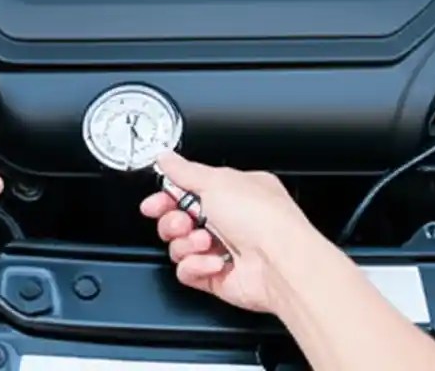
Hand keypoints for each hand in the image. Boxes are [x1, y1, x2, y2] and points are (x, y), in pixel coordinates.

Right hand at [140, 152, 318, 313]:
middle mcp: (229, 220)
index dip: (166, 197)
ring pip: (179, 246)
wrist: (280, 264)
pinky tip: (214, 261)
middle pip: (178, 220)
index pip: (188, 191)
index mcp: (233, 192)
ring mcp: (223, 249)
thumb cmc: (263, 219)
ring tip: (204, 242)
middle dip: (173, 222)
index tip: (154, 203)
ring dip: (187, 244)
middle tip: (183, 222)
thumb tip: (165, 157)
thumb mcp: (217, 181)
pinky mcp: (217, 276)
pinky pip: (188, 271)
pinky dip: (197, 266)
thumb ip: (184, 171)